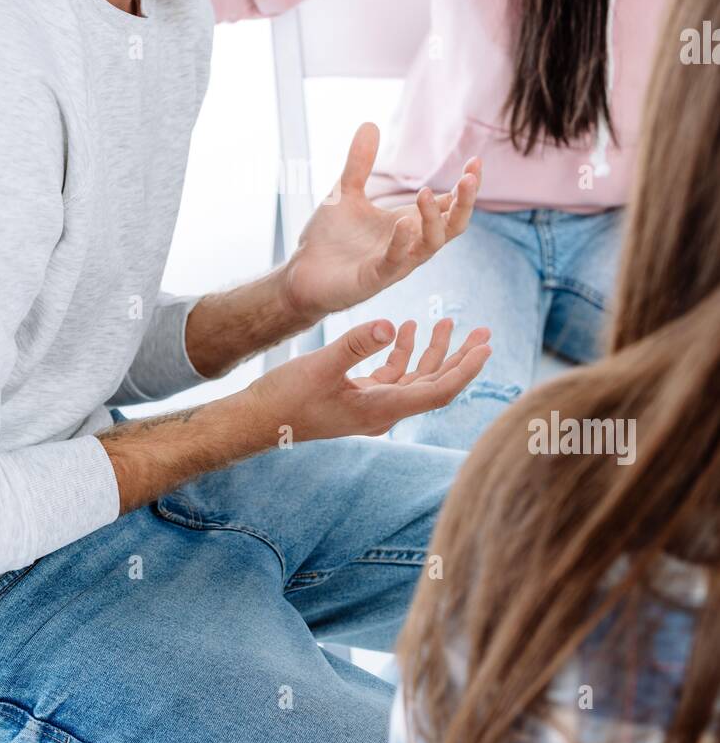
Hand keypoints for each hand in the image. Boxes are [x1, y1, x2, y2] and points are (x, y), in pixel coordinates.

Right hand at [246, 315, 490, 443]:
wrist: (257, 421)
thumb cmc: (285, 399)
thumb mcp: (321, 366)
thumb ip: (357, 343)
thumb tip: (391, 324)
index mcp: (381, 409)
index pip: (438, 391)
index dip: (464, 369)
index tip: (485, 347)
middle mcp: (383, 411)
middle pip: (434, 384)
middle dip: (459, 356)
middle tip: (484, 331)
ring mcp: (372, 406)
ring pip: (415, 378)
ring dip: (431, 350)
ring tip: (446, 320)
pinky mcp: (359, 398)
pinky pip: (392, 375)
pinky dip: (402, 352)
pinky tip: (404, 328)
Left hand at [282, 122, 480, 322]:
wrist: (300, 274)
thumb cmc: (329, 239)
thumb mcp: (345, 192)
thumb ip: (360, 163)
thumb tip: (370, 124)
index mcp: (408, 222)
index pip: (448, 204)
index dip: (466, 185)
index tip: (476, 161)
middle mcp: (409, 242)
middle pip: (453, 225)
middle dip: (465, 202)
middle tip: (469, 177)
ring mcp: (395, 262)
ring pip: (432, 245)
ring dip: (434, 220)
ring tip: (423, 193)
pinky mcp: (375, 278)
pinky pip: (396, 262)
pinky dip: (401, 243)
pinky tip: (403, 223)